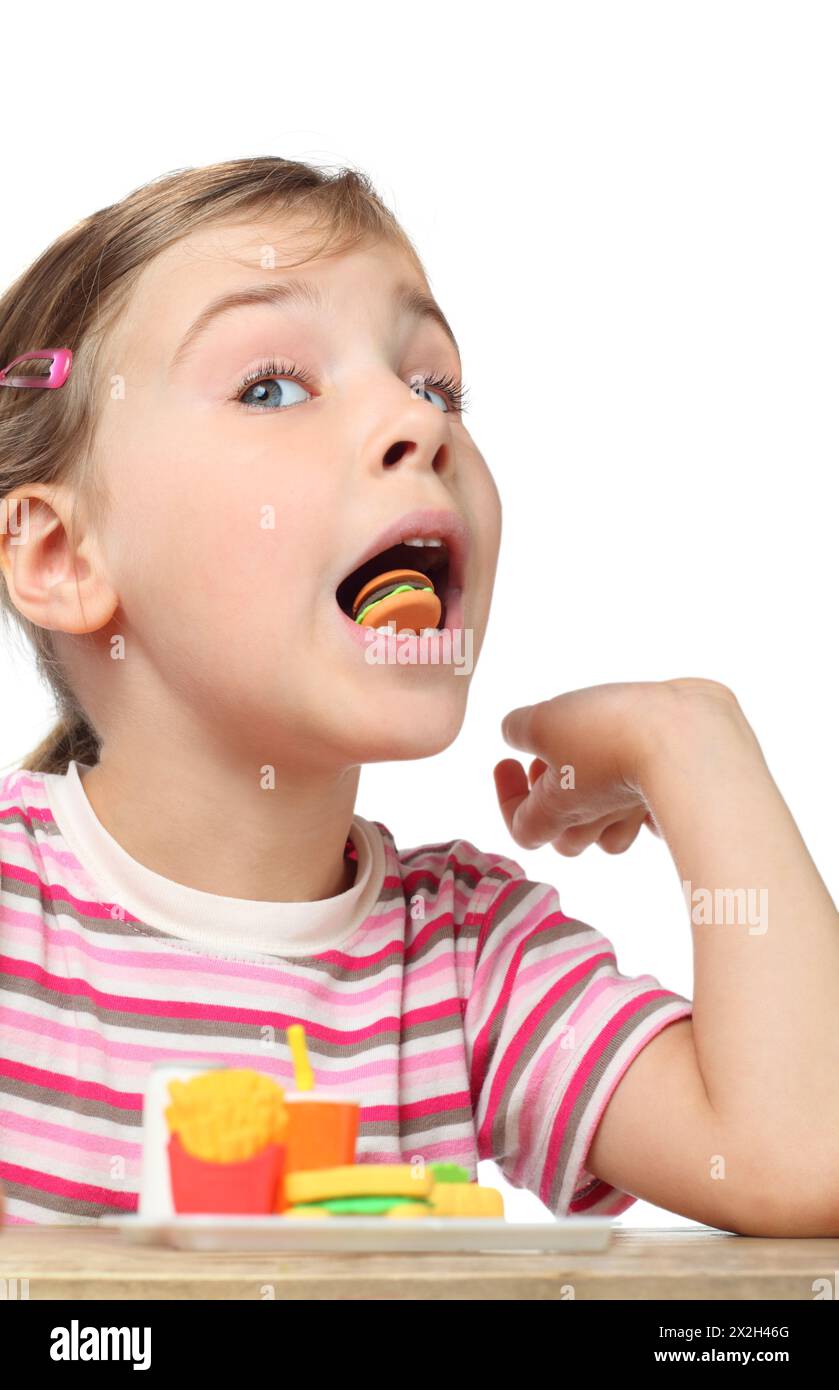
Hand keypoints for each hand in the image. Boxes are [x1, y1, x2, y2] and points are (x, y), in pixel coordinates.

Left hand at [493, 677, 740, 853]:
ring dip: (590, 811)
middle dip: (550, 806)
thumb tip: (515, 733)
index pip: (522, 830)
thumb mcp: (543, 719)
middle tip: (550, 762)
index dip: (506, 799)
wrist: (684, 731)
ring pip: (609, 837)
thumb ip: (519, 728)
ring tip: (588, 769)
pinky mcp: (666, 794)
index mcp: (560, 810)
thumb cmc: (607, 731)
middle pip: (566, 842)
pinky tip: (635, 783)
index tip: (507, 762)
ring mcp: (634, 811)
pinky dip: (639, 809)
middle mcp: (597, 820)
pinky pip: (649, 817)